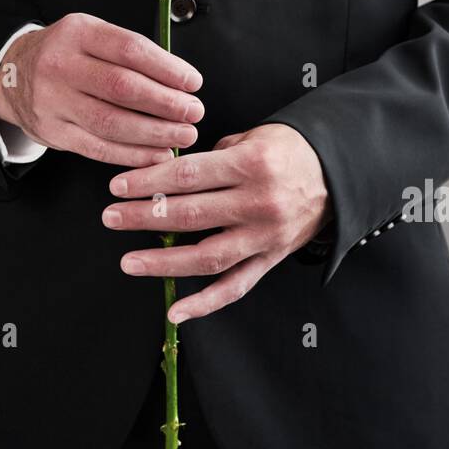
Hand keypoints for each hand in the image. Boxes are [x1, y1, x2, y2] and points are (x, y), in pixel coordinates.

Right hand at [0, 12, 204, 166]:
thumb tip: (180, 80)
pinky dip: (132, 155)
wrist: (11, 75)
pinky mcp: (53, 133)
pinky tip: (157, 155)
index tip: (193, 82)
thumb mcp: (91, 35)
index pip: (130, 49)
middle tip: (193, 112)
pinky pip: (98, 148)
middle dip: (166, 103)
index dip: (167, 68)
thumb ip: (129, 52)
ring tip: (183, 135)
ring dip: (155, 133)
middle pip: (123, 88)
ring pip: (112, 123)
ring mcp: (54, 102)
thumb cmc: (66, 54)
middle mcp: (61, 66)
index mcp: (78, 33)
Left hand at [101, 123, 332, 322]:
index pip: (188, 175)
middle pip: (190, 215)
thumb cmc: (288, 150)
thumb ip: (212, 155)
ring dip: (163, 263)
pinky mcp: (271, 259)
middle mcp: (258, 203)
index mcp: (250, 164)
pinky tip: (174, 312)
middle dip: (143, 217)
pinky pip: (235, 287)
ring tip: (128, 262)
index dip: (148, 181)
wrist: (338, 173)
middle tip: (110, 217)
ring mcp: (265, 236)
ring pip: (207, 257)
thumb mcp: (253, 136)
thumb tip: (168, 170)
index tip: (117, 186)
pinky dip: (204, 303)